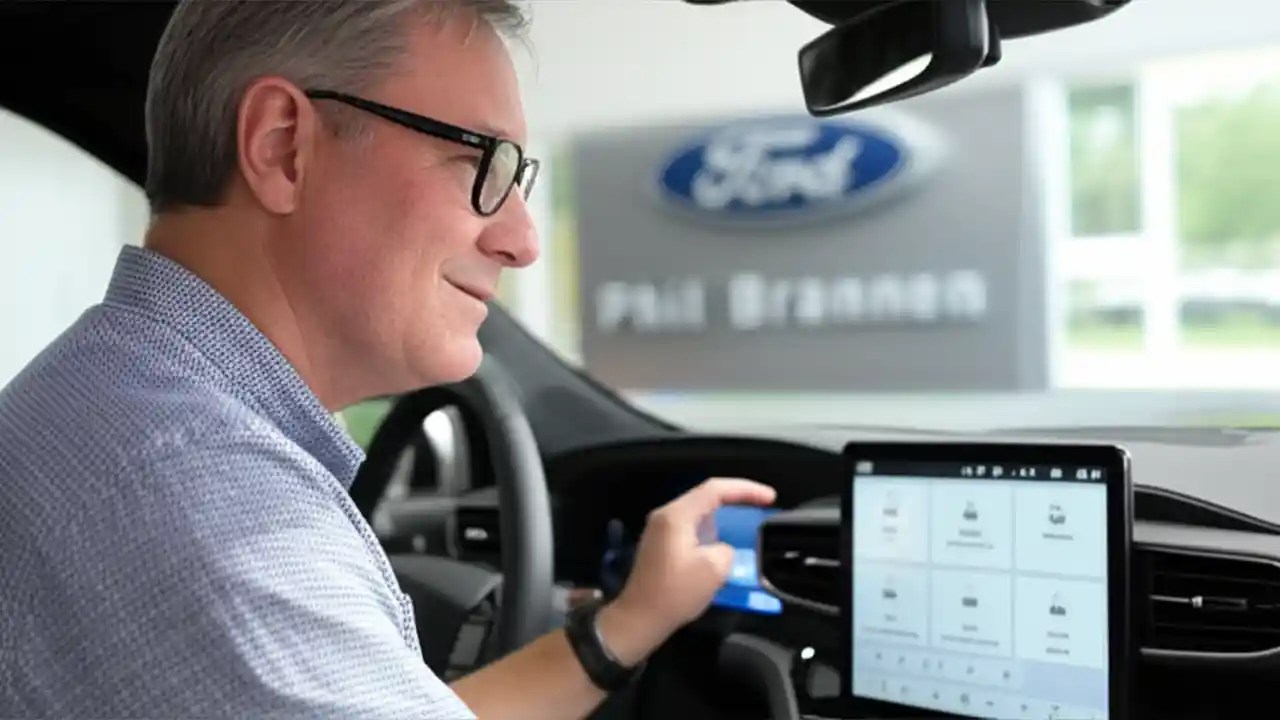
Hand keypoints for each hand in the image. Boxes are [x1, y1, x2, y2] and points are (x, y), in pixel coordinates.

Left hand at [597, 478, 775, 664]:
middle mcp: (666, 516)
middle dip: (736, 498)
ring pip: (698, 512)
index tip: (770, 497)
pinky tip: (724, 539)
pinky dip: (711, 528)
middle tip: (763, 504)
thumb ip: (726, 550)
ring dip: (724, 514)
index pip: (715, 489)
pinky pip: (691, 526)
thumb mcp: (714, 570)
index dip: (745, 490)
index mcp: (676, 515)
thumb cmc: (675, 593)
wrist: (639, 618)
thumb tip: (721, 549)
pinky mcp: (661, 545)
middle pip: (705, 496)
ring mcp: (660, 529)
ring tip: (748, 519)